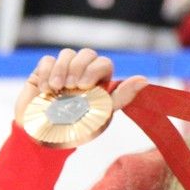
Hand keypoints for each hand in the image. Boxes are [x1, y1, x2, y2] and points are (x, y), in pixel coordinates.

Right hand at [15, 47, 147, 125]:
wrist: (46, 136)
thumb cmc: (77, 127)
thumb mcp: (102, 112)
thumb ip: (123, 96)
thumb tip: (144, 80)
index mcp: (100, 81)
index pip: (104, 63)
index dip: (94, 70)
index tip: (84, 86)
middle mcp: (84, 72)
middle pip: (87, 53)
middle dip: (79, 67)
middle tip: (71, 87)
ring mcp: (64, 70)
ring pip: (67, 54)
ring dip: (62, 70)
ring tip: (57, 89)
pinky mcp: (45, 71)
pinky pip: (48, 60)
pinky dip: (46, 73)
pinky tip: (46, 90)